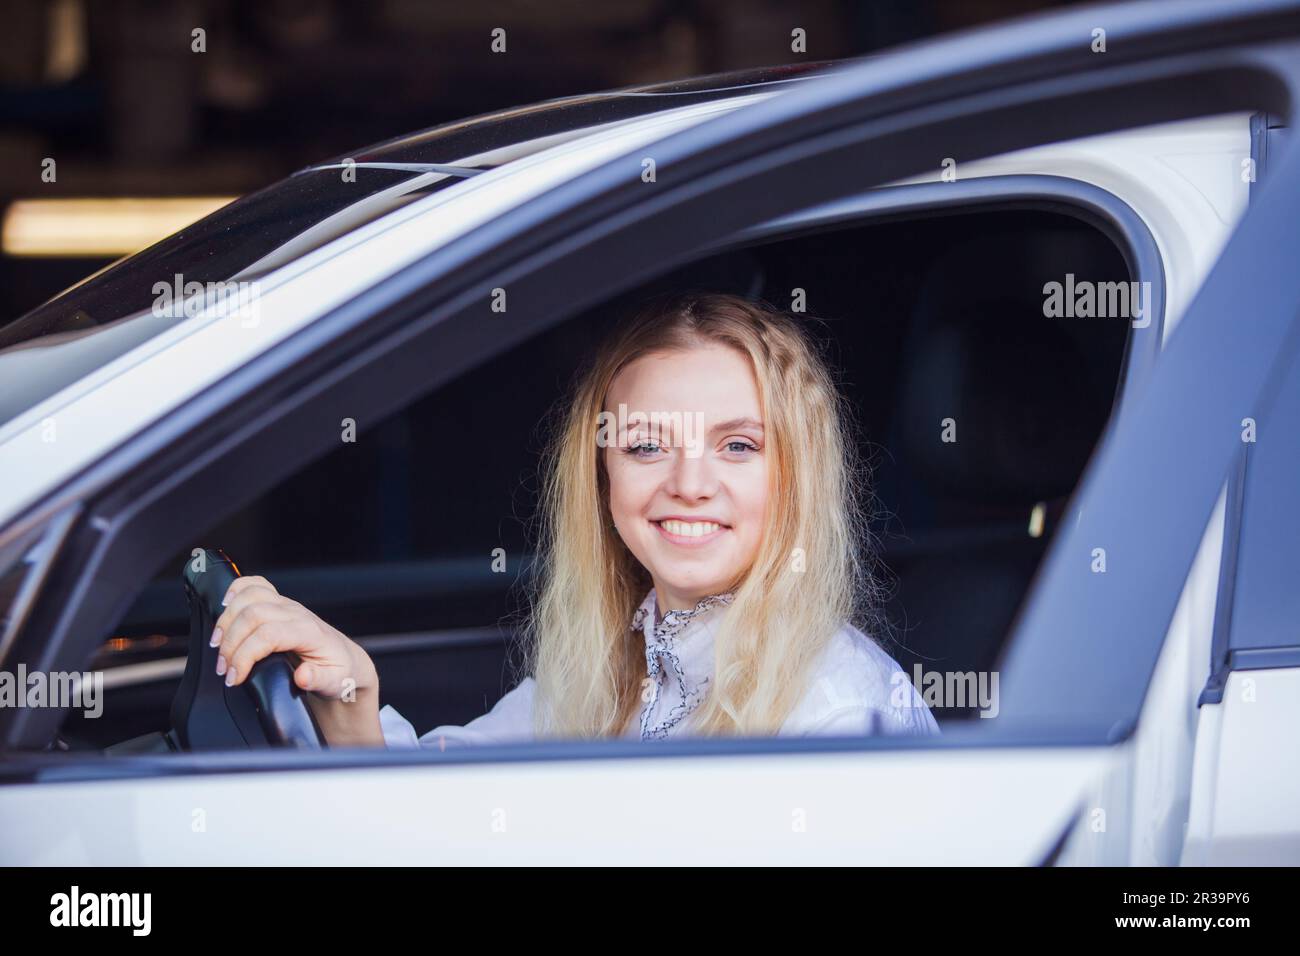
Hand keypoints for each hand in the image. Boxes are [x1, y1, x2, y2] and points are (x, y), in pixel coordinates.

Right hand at [212, 575, 382, 744]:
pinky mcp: (278, 603)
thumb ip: (319, 680)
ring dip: (226, 620)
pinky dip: (235, 590)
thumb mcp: (336, 682)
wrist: (345, 659)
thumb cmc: (339, 671)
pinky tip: (224, 606)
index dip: (245, 655)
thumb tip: (303, 676)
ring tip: (218, 646)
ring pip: (249, 597)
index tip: (234, 677)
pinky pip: (254, 585)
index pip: (268, 635)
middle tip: (223, 669)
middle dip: (230, 643)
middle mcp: (296, 613)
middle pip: (252, 615)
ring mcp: (287, 605)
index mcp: (310, 632)